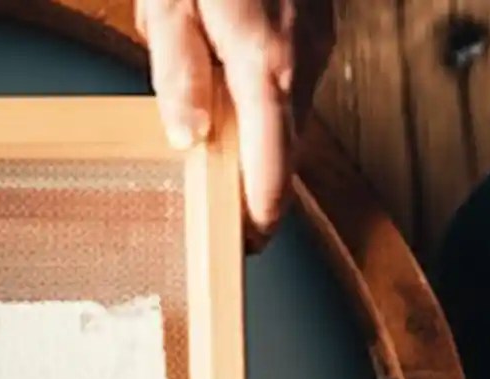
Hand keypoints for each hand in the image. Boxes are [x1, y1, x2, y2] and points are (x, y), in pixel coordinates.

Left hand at [137, 0, 335, 243]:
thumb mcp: (172, 3)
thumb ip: (179, 71)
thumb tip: (186, 136)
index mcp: (264, 61)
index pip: (272, 162)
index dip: (261, 212)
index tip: (245, 244)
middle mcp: (303, 56)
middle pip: (283, 145)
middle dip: (253, 179)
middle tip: (219, 210)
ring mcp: (317, 39)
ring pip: (287, 112)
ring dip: (254, 131)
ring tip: (211, 136)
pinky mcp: (318, 24)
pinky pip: (293, 78)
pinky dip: (263, 94)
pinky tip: (228, 80)